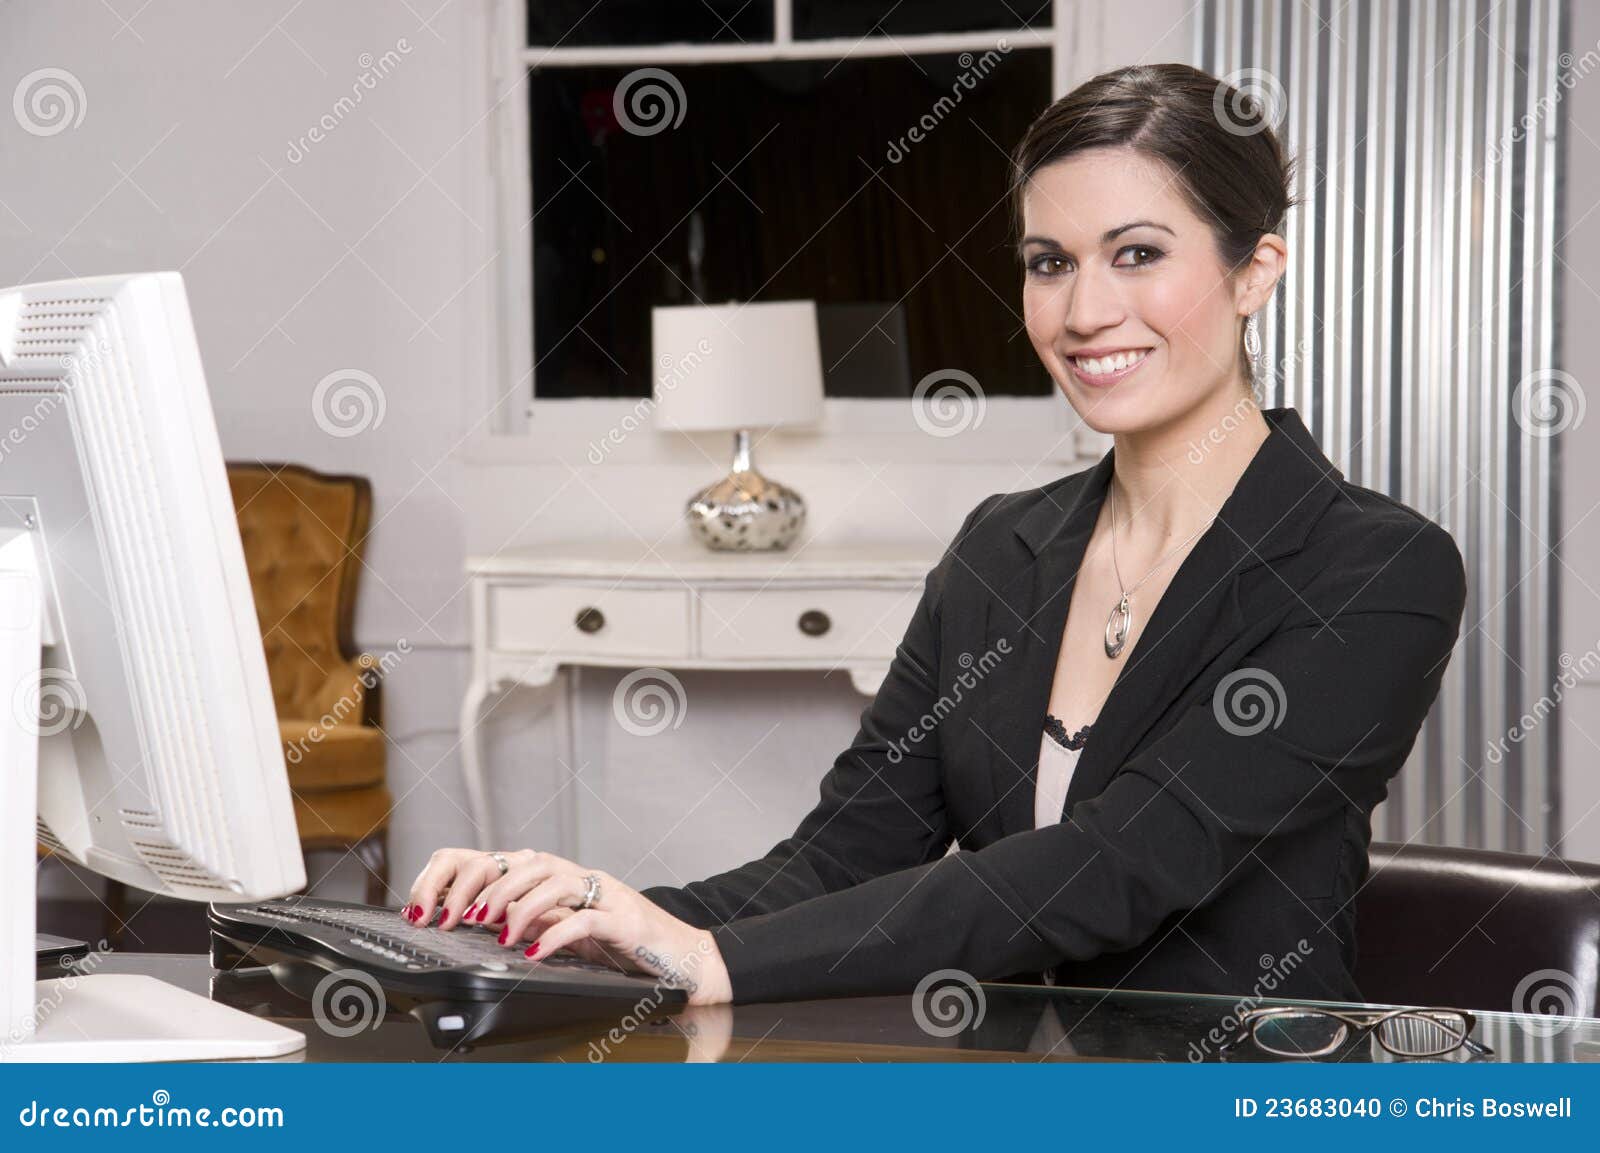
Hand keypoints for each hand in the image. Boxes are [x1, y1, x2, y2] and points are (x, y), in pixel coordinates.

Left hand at [400, 848, 731, 1004]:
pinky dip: (555, 934)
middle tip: (469, 917)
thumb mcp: (574, 929)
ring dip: (521, 906)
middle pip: (535, 863)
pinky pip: (586, 919)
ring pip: (558, 881)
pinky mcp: (626, 921)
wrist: (681, 957)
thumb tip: (496, 920)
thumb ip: (542, 919)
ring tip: (499, 934)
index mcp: (572, 878)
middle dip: (496, 888)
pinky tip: (534, 952)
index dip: (484, 875)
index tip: (458, 901)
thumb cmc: (627, 944)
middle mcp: (588, 878)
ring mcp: (609, 896)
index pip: (521, 860)